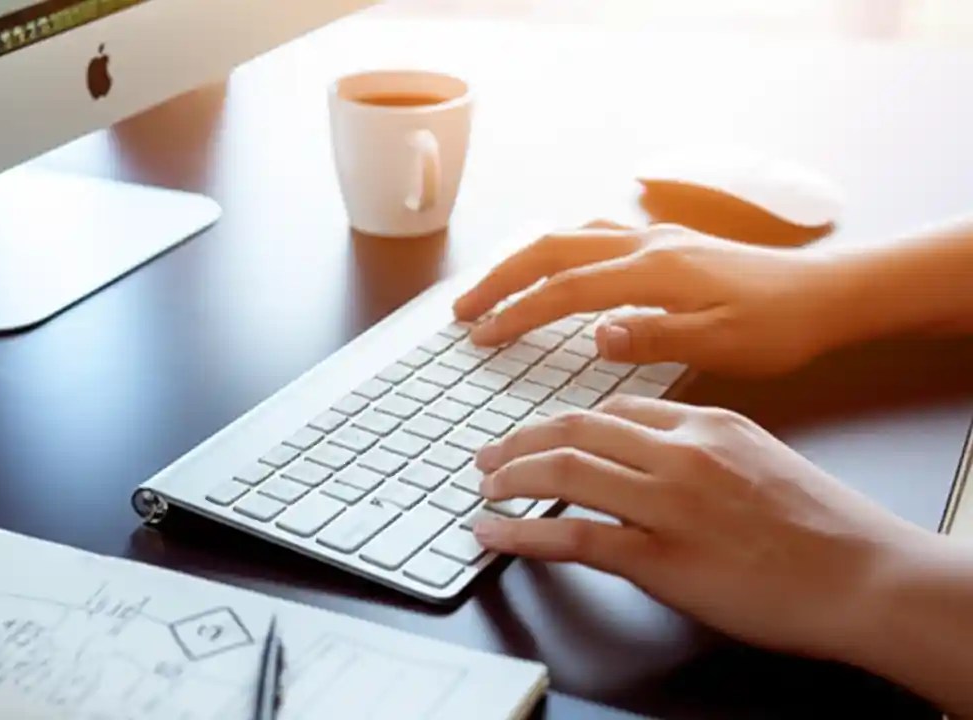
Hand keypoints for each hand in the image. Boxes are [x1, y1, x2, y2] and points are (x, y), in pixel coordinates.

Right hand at [453, 221, 850, 375]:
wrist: (829, 296)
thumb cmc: (778, 328)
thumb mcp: (721, 345)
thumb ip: (654, 338)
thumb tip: (593, 334)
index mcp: (654, 272)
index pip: (565, 290)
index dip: (517, 313)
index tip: (480, 336)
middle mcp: (647, 245)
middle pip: (552, 248)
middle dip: (501, 278)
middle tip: (463, 309)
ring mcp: (656, 238)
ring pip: (570, 235)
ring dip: (525, 260)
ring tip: (494, 288)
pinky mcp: (667, 243)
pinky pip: (595, 234)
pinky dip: (560, 248)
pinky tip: (556, 264)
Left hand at [471, 396, 926, 660]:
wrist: (865, 575)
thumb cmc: (824, 525)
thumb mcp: (760, 458)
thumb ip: (705, 448)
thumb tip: (655, 455)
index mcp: (705, 422)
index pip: (613, 408)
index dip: (564, 422)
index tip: (540, 434)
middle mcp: (679, 452)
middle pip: (576, 429)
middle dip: (520, 440)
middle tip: (488, 455)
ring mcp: (667, 504)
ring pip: (565, 471)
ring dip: (511, 477)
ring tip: (485, 488)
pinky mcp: (661, 558)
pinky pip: (574, 537)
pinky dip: (522, 533)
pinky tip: (494, 534)